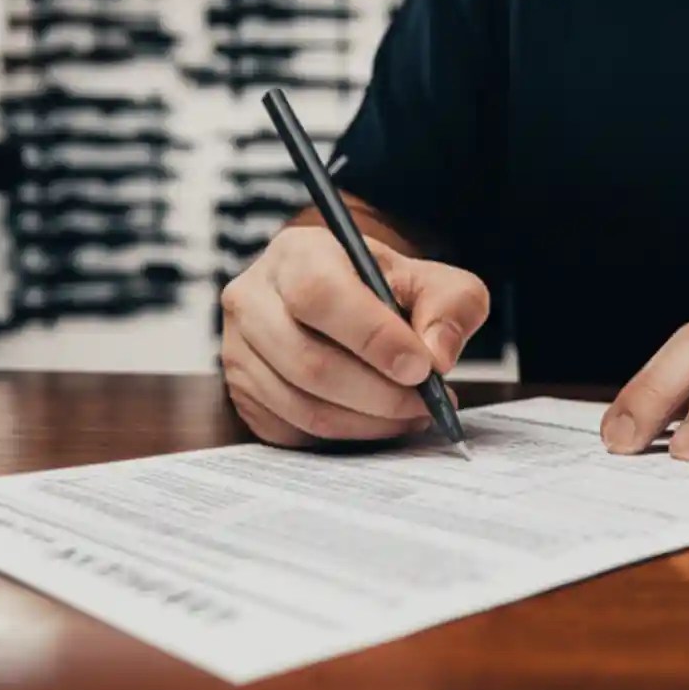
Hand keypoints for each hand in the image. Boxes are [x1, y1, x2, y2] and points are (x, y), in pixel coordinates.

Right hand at [220, 226, 489, 446]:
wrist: (346, 305)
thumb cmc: (386, 290)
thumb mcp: (431, 281)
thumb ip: (450, 306)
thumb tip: (437, 355)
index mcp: (297, 254)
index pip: (320, 295)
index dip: (373, 337)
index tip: (421, 367)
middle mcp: (253, 299)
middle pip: (308, 361)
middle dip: (379, 394)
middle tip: (426, 401)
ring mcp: (238, 351)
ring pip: (302, 405)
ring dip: (369, 421)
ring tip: (413, 412)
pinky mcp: (243, 395)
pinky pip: (294, 431)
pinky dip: (346, 435)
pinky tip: (379, 420)